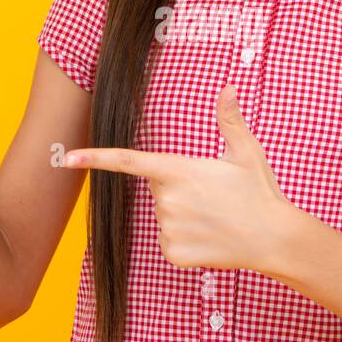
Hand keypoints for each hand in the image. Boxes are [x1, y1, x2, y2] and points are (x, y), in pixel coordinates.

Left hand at [61, 84, 296, 272]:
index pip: (128, 161)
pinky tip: (211, 236)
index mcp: (179, 170)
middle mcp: (168, 200)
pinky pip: (169, 241)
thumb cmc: (260, 192)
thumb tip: (228, 88)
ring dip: (184, 215)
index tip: (67, 157)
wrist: (275, 239)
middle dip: (179, 188)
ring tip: (217, 216)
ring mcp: (169, 228)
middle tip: (213, 194)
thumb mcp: (246, 152)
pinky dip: (186, 239)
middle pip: (159, 189)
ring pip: (165, 216)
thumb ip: (229, 119)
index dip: (95, 158)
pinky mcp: (174, 253)